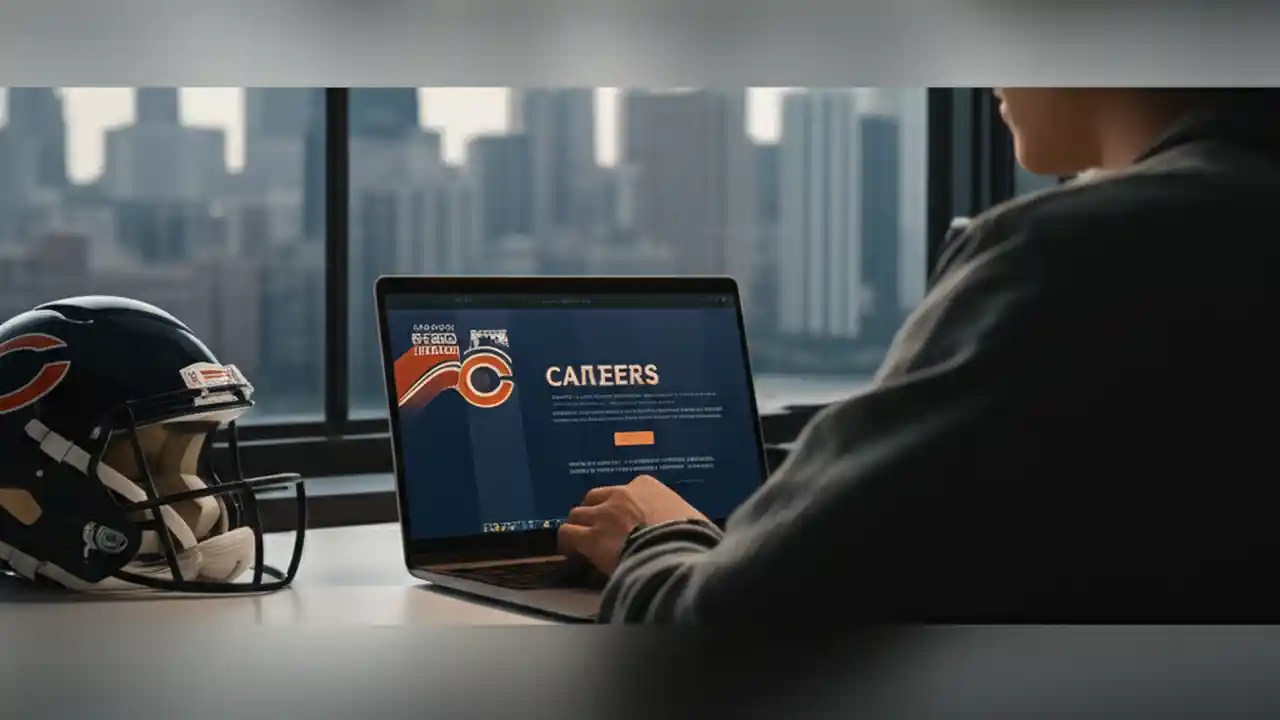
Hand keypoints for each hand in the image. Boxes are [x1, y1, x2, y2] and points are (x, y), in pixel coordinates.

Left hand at [557, 475, 707, 575]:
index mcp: (646, 485)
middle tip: (598, 531)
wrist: (676, 553)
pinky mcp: (589, 537)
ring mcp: (603, 514)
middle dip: (594, 513)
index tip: (626, 522)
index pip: (626, 490)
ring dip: (579, 527)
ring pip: (577, 514)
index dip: (621, 508)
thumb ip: (678, 517)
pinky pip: (567, 534)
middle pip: (595, 498)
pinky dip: (568, 543)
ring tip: (582, 544)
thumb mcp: (691, 517)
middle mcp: (621, 494)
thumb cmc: (692, 537)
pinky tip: (572, 554)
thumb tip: (685, 528)